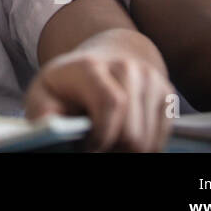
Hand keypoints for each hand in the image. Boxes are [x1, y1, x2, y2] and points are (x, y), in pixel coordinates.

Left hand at [24, 50, 173, 151]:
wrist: (103, 59)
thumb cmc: (68, 84)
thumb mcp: (44, 93)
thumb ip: (43, 110)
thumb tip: (50, 125)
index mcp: (91, 66)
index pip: (111, 104)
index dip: (101, 136)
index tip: (86, 149)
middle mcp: (126, 67)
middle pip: (132, 131)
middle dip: (113, 150)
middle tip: (95, 149)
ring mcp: (151, 80)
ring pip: (148, 140)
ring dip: (127, 151)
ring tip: (107, 143)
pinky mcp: (167, 95)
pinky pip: (160, 139)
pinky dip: (143, 148)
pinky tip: (123, 138)